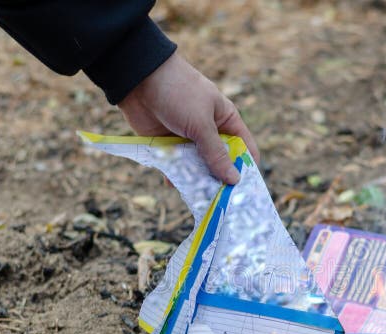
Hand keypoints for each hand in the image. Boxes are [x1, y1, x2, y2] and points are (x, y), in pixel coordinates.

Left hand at [117, 53, 259, 184]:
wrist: (138, 78)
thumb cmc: (179, 93)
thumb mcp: (201, 124)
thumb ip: (216, 153)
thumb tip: (234, 179)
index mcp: (226, 121)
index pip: (244, 149)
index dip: (247, 169)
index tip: (246, 192)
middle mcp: (210, 132)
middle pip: (221, 162)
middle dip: (221, 180)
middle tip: (222, 202)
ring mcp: (189, 140)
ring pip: (198, 167)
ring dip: (198, 181)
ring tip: (199, 198)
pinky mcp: (168, 145)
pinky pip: (176, 167)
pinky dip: (176, 176)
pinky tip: (176, 186)